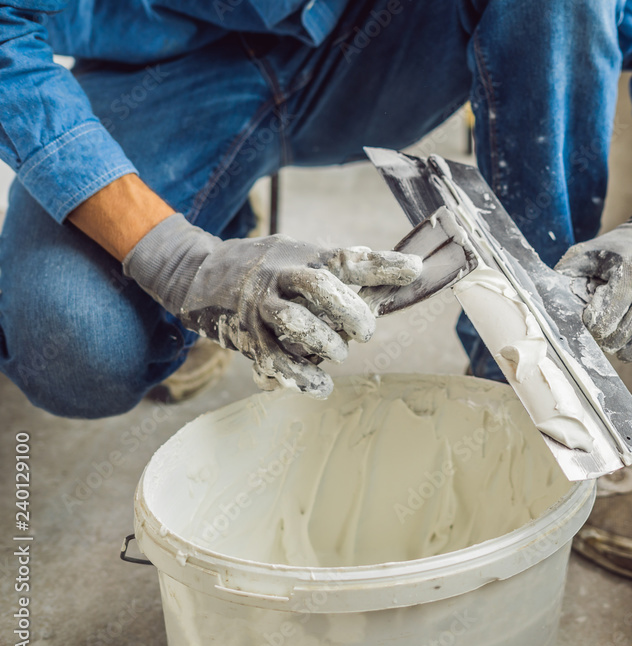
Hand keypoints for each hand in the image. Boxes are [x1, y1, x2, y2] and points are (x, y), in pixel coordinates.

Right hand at [124, 214, 420, 396]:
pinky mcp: (247, 336)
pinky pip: (274, 359)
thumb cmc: (270, 269)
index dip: (384, 264)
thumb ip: (350, 274)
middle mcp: (282, 276)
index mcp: (305, 256)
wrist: (199, 276)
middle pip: (319, 285)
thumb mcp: (305, 258)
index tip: (415, 268)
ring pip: (294, 321)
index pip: (349, 258)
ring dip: (324, 342)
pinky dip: (300, 377)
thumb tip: (407, 275)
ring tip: (338, 354)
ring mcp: (261, 306)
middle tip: (366, 331)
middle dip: (349, 309)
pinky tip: (321, 387)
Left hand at [555, 185, 631, 362]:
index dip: (592, 325)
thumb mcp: (595, 249)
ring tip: (624, 325)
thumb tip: (541, 292)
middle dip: (607, 338)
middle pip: (620, 341)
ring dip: (625, 346)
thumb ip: (568, 269)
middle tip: (606, 326)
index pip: (603, 324)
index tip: (592, 316)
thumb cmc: (626, 246)